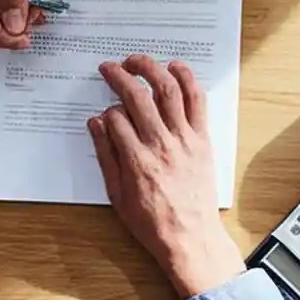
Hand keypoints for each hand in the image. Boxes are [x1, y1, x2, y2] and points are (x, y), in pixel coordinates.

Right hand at [87, 55, 245, 297]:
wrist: (191, 238)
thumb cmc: (153, 222)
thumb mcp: (117, 195)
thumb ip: (106, 155)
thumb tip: (96, 123)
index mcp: (137, 160)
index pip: (116, 117)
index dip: (107, 110)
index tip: (106, 113)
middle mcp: (161, 144)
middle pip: (137, 96)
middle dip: (119, 76)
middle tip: (109, 67)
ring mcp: (185, 139)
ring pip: (168, 90)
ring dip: (151, 68)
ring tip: (137, 61)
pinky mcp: (203, 138)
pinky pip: (197, 100)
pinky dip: (187, 78)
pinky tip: (175, 67)